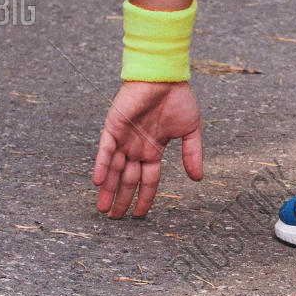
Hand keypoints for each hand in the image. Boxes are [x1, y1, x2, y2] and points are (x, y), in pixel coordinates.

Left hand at [92, 81, 203, 218]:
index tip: (138, 216)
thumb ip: (192, 154)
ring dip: (108, 189)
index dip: (143, 198)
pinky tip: (98, 181)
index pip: (147, 180)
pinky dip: (101, 165)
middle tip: (114, 219)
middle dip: (121, 199)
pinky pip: (105, 150)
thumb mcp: (190, 131)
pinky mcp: (113, 126)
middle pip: (127, 180)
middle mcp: (136, 147)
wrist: (165, 76)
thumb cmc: (178, 99)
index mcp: (154, 150)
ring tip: (102, 208)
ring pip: (113, 169)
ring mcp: (123, 138)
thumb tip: (197, 179)